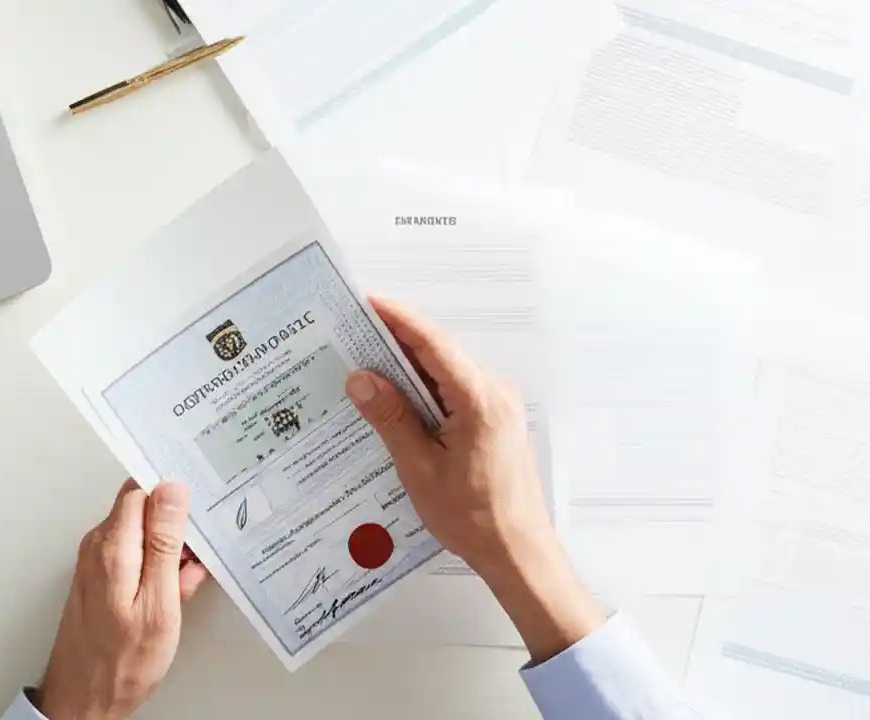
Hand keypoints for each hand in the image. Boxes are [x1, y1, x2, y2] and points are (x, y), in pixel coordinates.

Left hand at [36, 480, 207, 719]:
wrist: (84, 699)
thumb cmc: (121, 662)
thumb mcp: (159, 603)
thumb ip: (165, 543)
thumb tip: (171, 492)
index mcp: (113, 547)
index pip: (142, 489)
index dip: (173, 501)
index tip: (194, 522)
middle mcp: (98, 547)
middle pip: (143, 509)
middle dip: (174, 532)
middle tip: (189, 567)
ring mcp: (96, 561)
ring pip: (142, 534)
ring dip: (168, 555)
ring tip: (179, 590)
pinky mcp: (99, 576)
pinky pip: (134, 555)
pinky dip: (155, 571)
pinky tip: (166, 597)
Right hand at [346, 296, 602, 662]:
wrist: (518, 551)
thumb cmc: (473, 517)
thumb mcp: (420, 469)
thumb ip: (391, 418)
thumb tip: (361, 378)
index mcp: (479, 399)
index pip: (433, 343)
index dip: (398, 318)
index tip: (366, 301)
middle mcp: (494, 392)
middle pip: (439, 352)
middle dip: (396, 339)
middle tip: (352, 330)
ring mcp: (497, 405)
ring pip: (445, 371)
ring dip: (407, 366)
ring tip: (363, 361)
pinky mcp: (494, 420)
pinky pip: (454, 390)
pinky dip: (423, 388)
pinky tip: (394, 396)